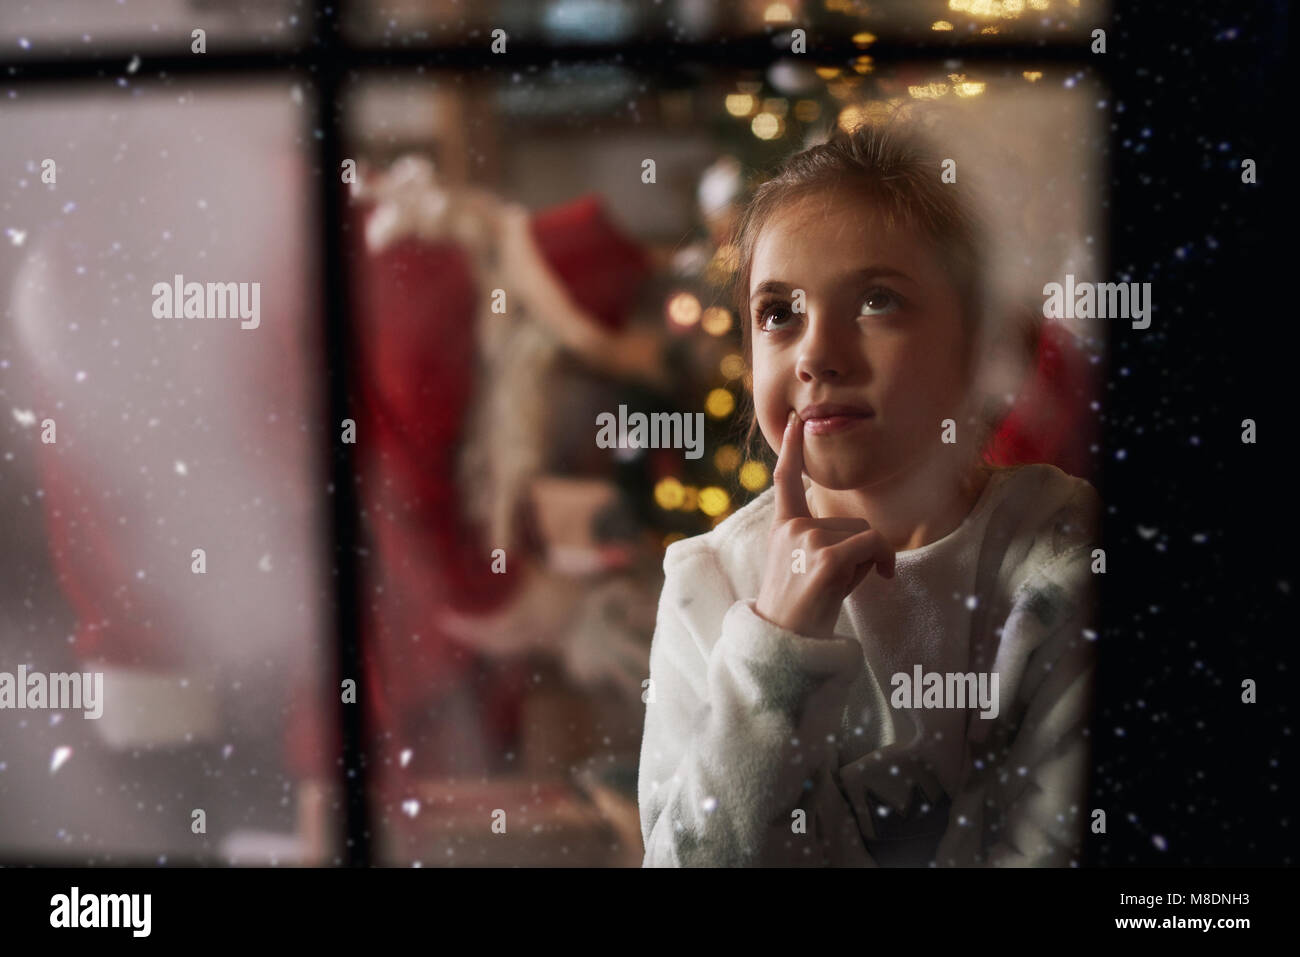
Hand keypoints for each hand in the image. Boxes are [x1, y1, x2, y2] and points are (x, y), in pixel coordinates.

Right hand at [753, 411, 895, 638]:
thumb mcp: (807, 566)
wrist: (783, 642)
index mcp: (782, 526)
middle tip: (842, 582)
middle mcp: (791, 526)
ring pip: (865, 535)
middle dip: (860, 551)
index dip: (793, 449)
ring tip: (842, 588)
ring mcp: (807, 539)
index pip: (785, 480)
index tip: (796, 421)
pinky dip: (883, 561)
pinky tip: (879, 579)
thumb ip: (827, 542)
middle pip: (852, 521)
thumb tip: (871, 541)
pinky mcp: (826, 557)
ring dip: (868, 561)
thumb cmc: (802, 609)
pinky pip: (872, 545)